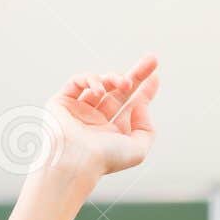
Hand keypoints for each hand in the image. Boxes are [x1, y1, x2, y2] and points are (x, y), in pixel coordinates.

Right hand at [45, 55, 159, 180]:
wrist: (74, 160)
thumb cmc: (104, 159)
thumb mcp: (138, 150)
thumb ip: (147, 129)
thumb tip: (142, 105)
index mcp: (112, 132)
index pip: (131, 106)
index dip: (144, 91)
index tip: (156, 77)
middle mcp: (96, 121)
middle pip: (119, 91)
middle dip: (136, 74)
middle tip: (152, 59)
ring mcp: (79, 111)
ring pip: (101, 84)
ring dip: (115, 78)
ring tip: (124, 84)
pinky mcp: (62, 102)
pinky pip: (77, 81)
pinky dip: (91, 80)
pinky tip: (100, 90)